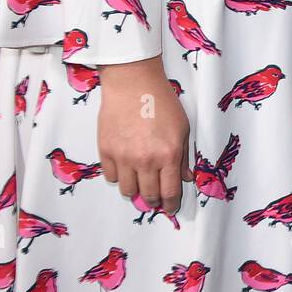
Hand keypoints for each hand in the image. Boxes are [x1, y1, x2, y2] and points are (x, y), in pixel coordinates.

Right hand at [97, 58, 193, 213]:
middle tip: (155, 198)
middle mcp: (146, 161)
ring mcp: (124, 157)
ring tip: (139, 182)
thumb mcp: (182, 128)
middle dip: (154, 201)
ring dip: (135, 190)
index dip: (170, 205)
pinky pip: (111, 177)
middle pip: (148, 196)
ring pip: (128, 190)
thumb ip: (184, 156)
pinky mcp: (105, 151)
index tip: (170, 208)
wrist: (132, 83)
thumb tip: (185, 178)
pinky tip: (125, 168)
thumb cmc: (161, 101)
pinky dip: (119, 176)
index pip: (169, 192)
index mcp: (169, 155)